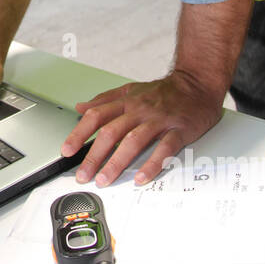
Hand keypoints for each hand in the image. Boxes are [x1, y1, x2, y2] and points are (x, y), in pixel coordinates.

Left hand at [60, 70, 224, 186]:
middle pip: (111, 132)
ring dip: (117, 162)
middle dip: (94, 156)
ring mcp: (159, 120)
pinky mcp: (179, 130)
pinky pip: (164, 148)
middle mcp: (140, 110)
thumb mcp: (131, 90)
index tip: (67, 151)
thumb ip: (105, 100)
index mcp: (127, 101)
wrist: (198, 84)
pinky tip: (141, 177)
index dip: (79, 133)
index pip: (96, 116)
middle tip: (83, 175)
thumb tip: (81, 107)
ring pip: (133, 141)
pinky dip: (152, 164)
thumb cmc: (164, 92)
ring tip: (105, 179)